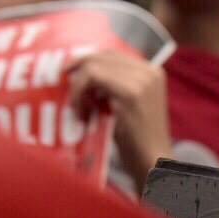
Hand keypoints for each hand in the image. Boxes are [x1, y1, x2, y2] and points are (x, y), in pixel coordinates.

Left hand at [67, 50, 173, 191]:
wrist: (152, 163)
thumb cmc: (137, 141)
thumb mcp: (129, 106)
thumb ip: (116, 86)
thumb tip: (84, 70)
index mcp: (152, 72)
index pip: (113, 54)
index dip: (87, 60)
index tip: (70, 72)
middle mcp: (149, 71)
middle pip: (102, 56)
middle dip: (79, 70)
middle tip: (66, 87)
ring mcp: (141, 81)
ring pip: (94, 66)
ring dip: (78, 86)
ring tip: (77, 108)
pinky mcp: (130, 93)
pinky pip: (92, 77)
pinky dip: (79, 92)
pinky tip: (80, 111)